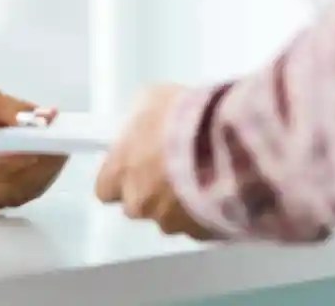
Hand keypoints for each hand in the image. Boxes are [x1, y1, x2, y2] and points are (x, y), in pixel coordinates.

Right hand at [0, 86, 67, 212]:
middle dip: (41, 166)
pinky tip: (42, 170)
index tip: (52, 145)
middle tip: (63, 149)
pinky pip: (9, 200)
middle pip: (8, 180)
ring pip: (12, 194)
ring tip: (57, 158)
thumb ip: (14, 109)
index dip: (27, 156)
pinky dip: (30, 187)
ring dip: (40, 178)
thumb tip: (47, 118)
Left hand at [95, 84, 214, 239]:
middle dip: (152, 192)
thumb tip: (142, 127)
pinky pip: (202, 226)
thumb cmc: (185, 118)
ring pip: (172, 218)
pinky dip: (210, 212)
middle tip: (175, 169)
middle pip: (138, 206)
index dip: (121, 178)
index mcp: (120, 174)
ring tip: (207, 178)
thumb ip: (140, 123)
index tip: (136, 164)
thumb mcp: (152, 101)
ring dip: (183, 203)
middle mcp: (140, 204)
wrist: (230, 143)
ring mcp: (173, 222)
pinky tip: (224, 192)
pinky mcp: (205, 233)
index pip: (105, 189)